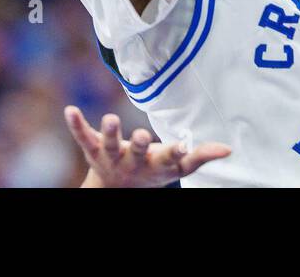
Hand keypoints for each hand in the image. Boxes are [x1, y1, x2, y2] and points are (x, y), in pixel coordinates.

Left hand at [64, 106, 229, 187]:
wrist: (116, 190)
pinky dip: (76, 125)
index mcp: (155, 166)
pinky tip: (70, 110)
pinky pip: (83, 136)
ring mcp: (110, 156)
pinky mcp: (92, 148)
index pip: (168, 159)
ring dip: (109, 132)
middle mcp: (132, 162)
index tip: (183, 147)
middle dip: (138, 144)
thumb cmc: (152, 170)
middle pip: (136, 153)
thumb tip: (229, 149)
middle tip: (141, 135)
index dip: (175, 153)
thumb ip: (199, 157)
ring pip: (108, 145)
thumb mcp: (175, 167)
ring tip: (110, 118)